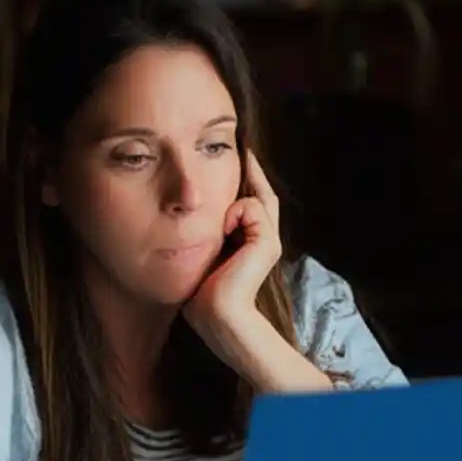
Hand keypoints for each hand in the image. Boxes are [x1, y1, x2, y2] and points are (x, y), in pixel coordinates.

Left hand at [183, 151, 280, 329]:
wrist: (216, 315)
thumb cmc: (201, 292)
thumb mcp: (202, 252)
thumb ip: (207, 232)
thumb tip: (191, 207)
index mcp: (251, 244)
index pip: (252, 202)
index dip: (248, 180)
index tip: (237, 156)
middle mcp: (265, 240)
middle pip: (262, 194)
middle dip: (253, 170)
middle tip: (242, 145)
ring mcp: (270, 240)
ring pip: (253, 198)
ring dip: (230, 204)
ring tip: (219, 225)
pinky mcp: (269, 242)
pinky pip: (249, 207)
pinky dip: (232, 214)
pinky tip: (224, 230)